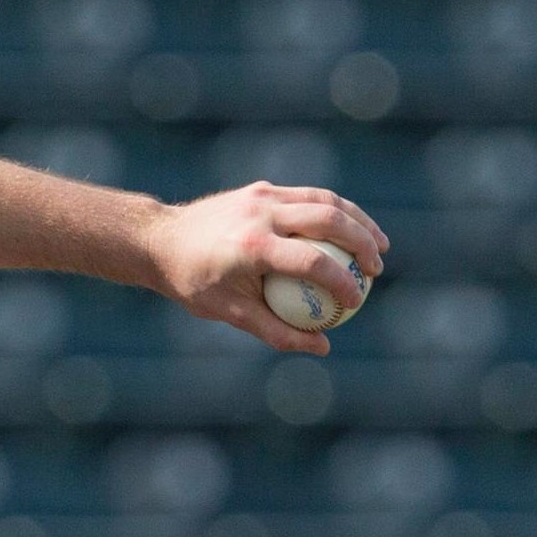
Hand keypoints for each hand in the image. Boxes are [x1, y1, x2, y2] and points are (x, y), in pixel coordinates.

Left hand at [146, 182, 388, 355]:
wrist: (158, 239)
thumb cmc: (192, 282)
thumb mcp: (229, 313)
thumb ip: (277, 331)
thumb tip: (322, 346)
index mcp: (253, 246)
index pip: (314, 261)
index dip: (342, 281)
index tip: (356, 299)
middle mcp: (261, 214)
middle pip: (330, 220)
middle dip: (363, 243)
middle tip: (376, 269)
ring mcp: (262, 196)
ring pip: (326, 201)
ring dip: (359, 221)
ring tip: (378, 246)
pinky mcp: (261, 189)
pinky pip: (308, 196)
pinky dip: (335, 211)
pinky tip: (349, 231)